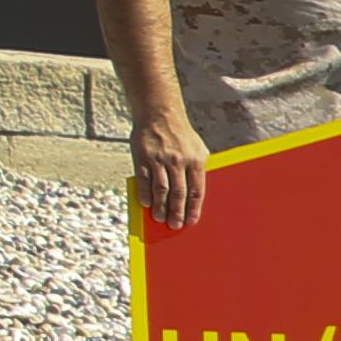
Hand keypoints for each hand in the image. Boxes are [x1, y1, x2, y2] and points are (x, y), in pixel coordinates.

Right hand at [129, 109, 208, 229]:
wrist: (159, 114)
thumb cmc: (181, 135)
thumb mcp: (198, 149)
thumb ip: (198, 169)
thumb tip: (196, 194)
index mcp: (196, 161)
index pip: (197, 190)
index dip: (194, 208)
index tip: (191, 221)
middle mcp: (179, 161)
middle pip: (179, 193)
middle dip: (177, 212)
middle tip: (175, 226)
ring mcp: (160, 159)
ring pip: (161, 189)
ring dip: (161, 206)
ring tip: (160, 219)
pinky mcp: (143, 156)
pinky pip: (144, 179)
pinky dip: (145, 193)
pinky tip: (146, 204)